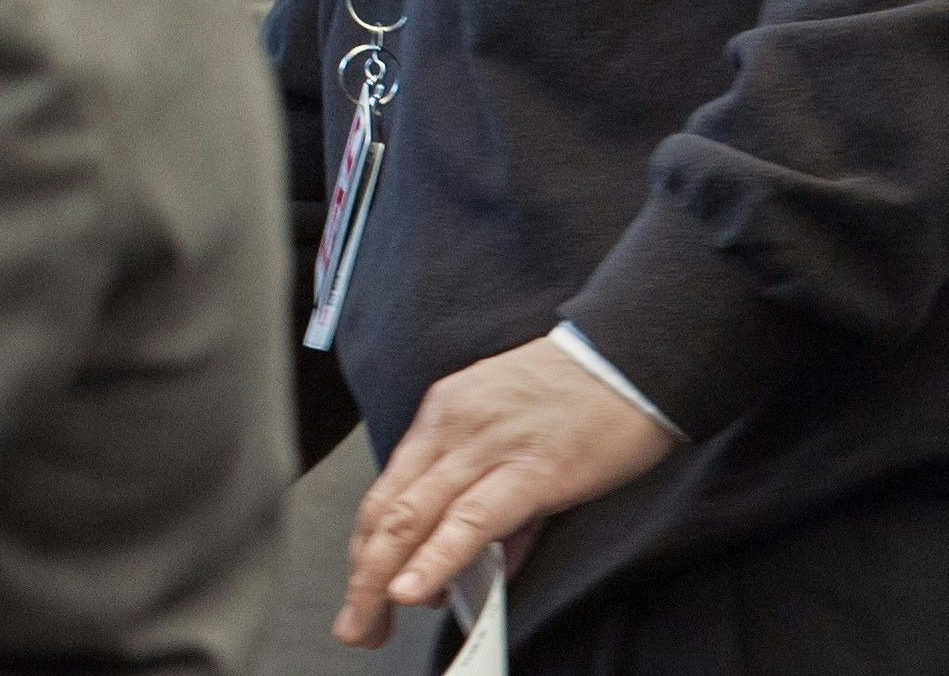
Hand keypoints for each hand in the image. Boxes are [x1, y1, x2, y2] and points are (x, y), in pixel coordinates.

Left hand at [339, 335, 677, 644]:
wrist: (632, 359)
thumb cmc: (578, 394)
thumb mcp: (510, 430)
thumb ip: (491, 496)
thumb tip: (477, 565)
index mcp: (441, 416)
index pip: (385, 492)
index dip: (366, 548)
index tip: (359, 589)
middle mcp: (450, 429)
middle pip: (387, 511)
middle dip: (363, 575)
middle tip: (353, 626)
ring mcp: (486, 449)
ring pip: (414, 518)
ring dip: (382, 578)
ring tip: (369, 622)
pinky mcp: (532, 471)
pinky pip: (471, 522)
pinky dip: (435, 558)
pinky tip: (413, 589)